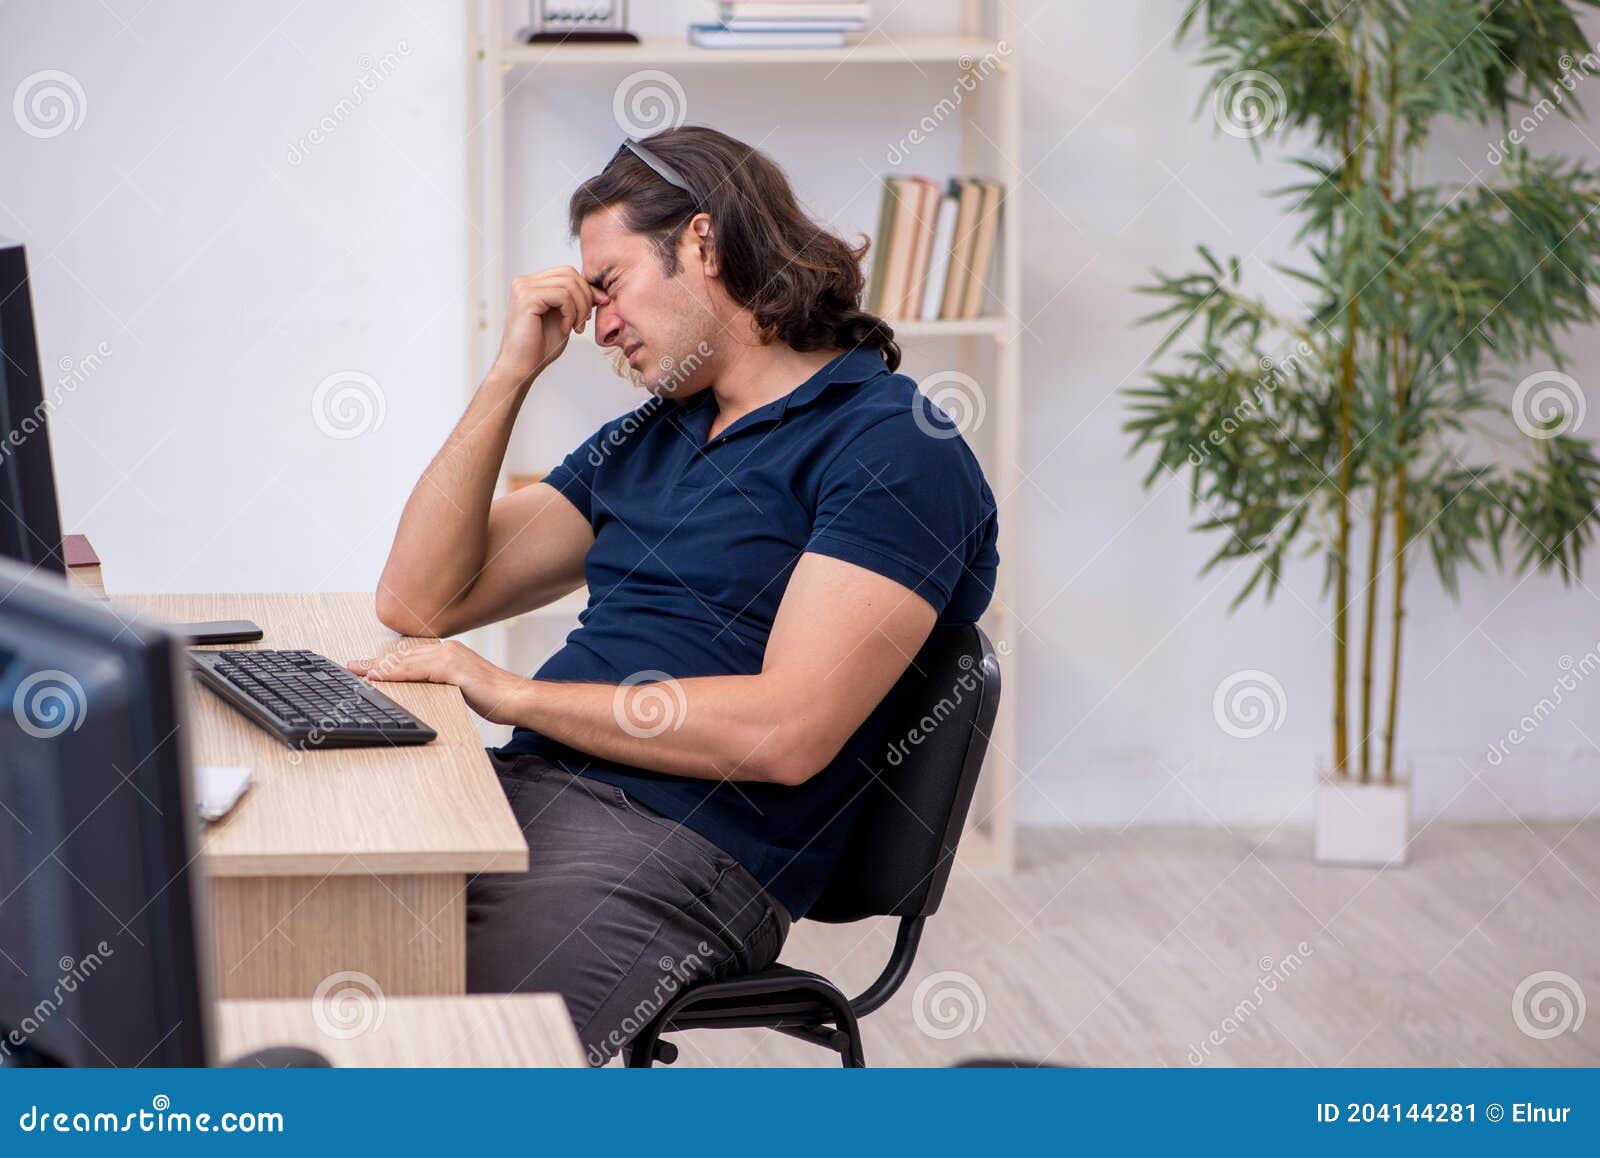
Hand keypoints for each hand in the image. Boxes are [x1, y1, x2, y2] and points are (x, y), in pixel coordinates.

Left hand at [347, 640, 529, 725]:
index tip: (365, 668)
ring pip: (407, 662)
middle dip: (376, 664)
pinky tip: (381, 678)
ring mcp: (451, 656)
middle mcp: (449, 649)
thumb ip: (441, 684)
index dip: (386, 663)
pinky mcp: (454, 668)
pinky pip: (417, 671)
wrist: (517, 699)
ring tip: (359, 672)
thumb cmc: (495, 698)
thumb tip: (419, 692)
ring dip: (380, 668)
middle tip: (352, 667)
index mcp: (450, 653)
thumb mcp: (462, 689)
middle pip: (404, 657)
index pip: (411, 658)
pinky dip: (396, 674)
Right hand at [493, 267, 595, 384]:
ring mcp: (523, 288)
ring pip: (568, 284)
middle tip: (583, 321)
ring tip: (575, 327)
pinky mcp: (527, 298)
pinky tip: (565, 329)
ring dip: (580, 307)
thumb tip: (599, 292)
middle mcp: (525, 282)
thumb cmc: (540, 347)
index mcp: (532, 284)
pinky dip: (571, 313)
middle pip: (569, 273)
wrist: (522, 367)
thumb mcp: (565, 318)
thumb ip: (576, 302)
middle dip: (585, 297)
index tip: (594, 309)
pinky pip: (563, 296)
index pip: (567, 273)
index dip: (586, 289)